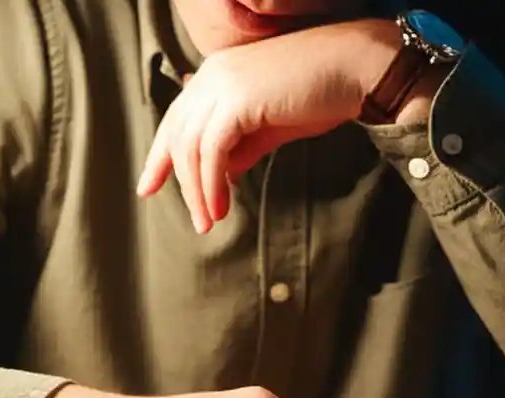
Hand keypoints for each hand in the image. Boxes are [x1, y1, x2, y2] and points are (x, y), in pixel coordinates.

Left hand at [135, 19, 404, 232]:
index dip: (160, 155)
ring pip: (191, 147)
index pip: (177, 119)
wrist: (355, 69)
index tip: (149, 187)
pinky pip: (212, 152)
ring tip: (210, 222)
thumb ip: (242, 146)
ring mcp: (221, 84)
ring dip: (197, 192)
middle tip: (194, 219)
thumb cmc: (318, 94)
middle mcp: (211, 75)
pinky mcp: (237, 100)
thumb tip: (223, 175)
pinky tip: (221, 207)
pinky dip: (212, 184)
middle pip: (178, 135)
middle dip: (176, 181)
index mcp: (215, 75)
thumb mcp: (270, 125)